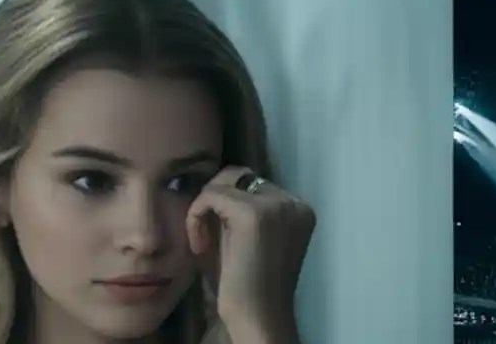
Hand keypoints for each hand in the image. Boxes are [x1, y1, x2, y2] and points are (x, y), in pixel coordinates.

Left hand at [186, 166, 316, 343]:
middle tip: (205, 236)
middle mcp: (294, 202)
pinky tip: (199, 245)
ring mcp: (277, 206)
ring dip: (204, 208)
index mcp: (299, 209)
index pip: (255, 185)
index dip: (227, 205)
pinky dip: (196, 216)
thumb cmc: (249, 289)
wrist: (258, 319)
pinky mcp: (254, 214)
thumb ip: (242, 213)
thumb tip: (216, 184)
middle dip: (215, 199)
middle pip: (241, 176)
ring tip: (201, 240)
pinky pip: (211, 195)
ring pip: (224, 182)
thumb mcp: (250, 241)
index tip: (216, 237)